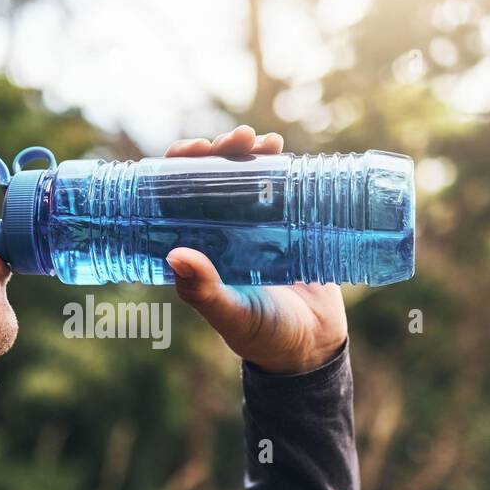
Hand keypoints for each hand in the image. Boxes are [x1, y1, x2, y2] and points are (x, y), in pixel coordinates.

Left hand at [163, 125, 348, 374]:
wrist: (314, 348)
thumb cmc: (265, 338)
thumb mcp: (233, 316)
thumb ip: (205, 293)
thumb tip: (174, 256)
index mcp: (199, 249)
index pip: (177, 198)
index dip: (178, 170)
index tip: (191, 151)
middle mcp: (222, 233)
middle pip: (211, 179)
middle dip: (219, 152)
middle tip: (235, 141)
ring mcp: (255, 227)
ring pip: (244, 177)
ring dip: (248, 152)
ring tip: (264, 143)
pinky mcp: (287, 226)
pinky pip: (279, 187)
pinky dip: (278, 164)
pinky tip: (281, 150)